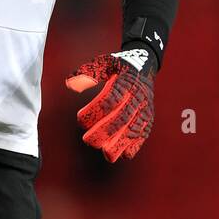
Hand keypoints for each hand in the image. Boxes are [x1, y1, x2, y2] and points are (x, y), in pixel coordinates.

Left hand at [65, 48, 155, 162]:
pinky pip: (144, 133)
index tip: (79, 119)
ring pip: (134, 128)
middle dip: (105, 131)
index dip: (95, 110)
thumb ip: (87, 72)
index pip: (110, 98)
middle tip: (87, 140)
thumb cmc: (118, 67)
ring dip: (121, 143)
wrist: (144, 66)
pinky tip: (124, 155)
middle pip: (122, 117)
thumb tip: (70, 83)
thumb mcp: (104, 63)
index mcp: (125, 82)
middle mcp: (138, 96)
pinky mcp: (149, 118)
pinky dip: (136, 145)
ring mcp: (145, 108)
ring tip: (107, 155)